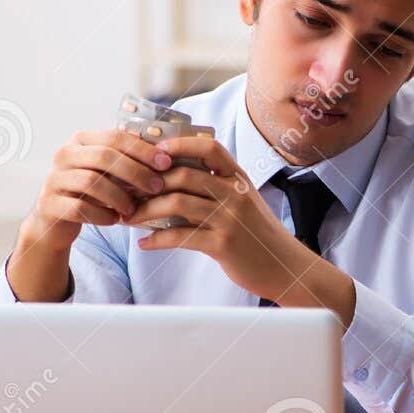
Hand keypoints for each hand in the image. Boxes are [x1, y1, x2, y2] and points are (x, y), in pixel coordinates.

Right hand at [22, 128, 173, 253]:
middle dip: (135, 172)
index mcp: (81, 141)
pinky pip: (80, 208)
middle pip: (104, 157)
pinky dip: (102, 215)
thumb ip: (127, 161)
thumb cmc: (90, 193)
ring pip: (91, 182)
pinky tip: (115, 220)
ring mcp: (54, 179)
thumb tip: (167, 157)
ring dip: (118, 197)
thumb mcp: (107, 173)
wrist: (56, 221)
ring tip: (134, 209)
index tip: (166, 163)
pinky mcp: (49, 204)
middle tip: (157, 187)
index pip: (115, 137)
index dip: (143, 149)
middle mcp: (64, 155)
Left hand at [126, 136, 355, 322]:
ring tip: (129, 217)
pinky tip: (144, 244)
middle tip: (128, 190)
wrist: (285, 268)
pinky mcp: (223, 245)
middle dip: (149, 182)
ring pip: (177, 203)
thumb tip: (176, 177)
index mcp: (239, 179)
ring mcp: (230, 219)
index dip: (180, 144)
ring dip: (145, 210)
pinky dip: (156, 240)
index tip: (155, 151)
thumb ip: (218, 188)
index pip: (209, 148)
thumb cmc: (259, 235)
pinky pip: (180, 236)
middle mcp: (235, 194)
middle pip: (184, 175)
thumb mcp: (245, 203)